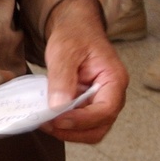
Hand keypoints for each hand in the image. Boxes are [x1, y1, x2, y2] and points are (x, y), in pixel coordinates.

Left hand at [40, 0, 127, 144]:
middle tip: (47, 124)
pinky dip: (64, 126)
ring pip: (90, 130)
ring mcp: (100, 102)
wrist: (75, 29)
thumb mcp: (65, 51)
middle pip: (100, 126)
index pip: (106, 109)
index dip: (83, 120)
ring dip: (68, 132)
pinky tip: (47, 118)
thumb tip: (58, 106)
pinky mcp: (88, 105)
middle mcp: (112, 95)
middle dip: (74, 131)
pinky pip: (80, 124)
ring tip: (45, 122)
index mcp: (114, 79)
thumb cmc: (75, 35)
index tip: (58, 119)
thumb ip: (62, 78)